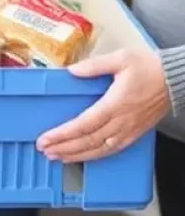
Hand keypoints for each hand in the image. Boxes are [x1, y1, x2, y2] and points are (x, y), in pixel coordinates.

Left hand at [36, 49, 170, 162]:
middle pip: (88, 141)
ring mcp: (130, 129)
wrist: (176, 78)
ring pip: (101, 149)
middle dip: (64, 147)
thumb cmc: (149, 67)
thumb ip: (93, 66)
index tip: (46, 139)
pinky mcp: (136, 132)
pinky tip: (85, 157)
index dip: (63, 134)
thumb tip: (72, 71)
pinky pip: (114, 149)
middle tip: (45, 150)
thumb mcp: (120, 59)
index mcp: (115, 104)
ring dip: (78, 155)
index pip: (83, 125)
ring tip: (59, 157)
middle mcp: (122, 121)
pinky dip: (97, 156)